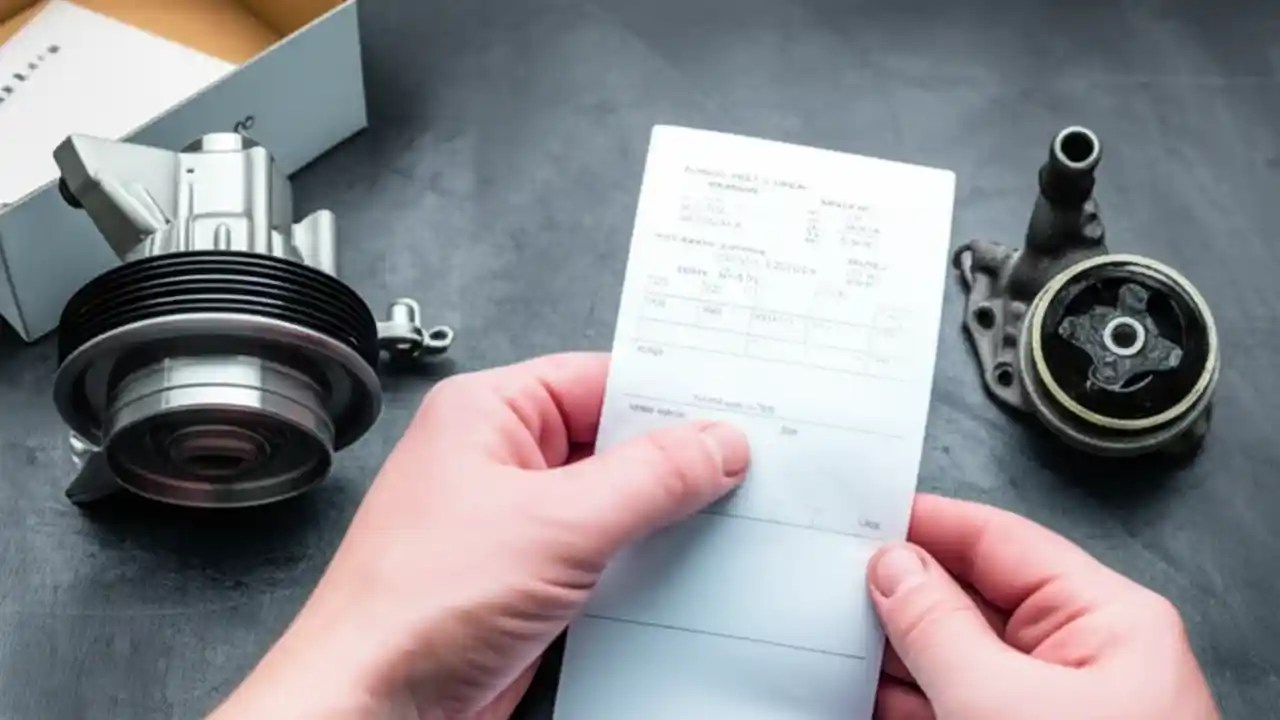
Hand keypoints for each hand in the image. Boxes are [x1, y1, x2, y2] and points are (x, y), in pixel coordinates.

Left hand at [211, 353, 748, 718]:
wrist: (373, 706)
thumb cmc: (415, 606)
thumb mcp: (559, 524)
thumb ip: (650, 478)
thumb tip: (714, 443)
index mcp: (489, 413)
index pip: (599, 379)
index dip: (669, 396)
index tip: (735, 412)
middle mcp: (498, 460)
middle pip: (610, 442)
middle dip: (673, 461)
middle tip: (744, 469)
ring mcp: (513, 523)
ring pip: (611, 503)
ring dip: (660, 519)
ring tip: (723, 521)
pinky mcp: (526, 580)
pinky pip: (601, 556)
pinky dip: (641, 564)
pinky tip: (681, 572)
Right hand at [868, 494, 1219, 719]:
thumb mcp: (996, 701)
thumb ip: (938, 628)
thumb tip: (896, 569)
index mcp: (1112, 621)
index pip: (1003, 541)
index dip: (929, 524)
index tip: (867, 518)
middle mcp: (1090, 658)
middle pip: (978, 598)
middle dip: (905, 593)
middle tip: (836, 582)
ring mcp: (1057, 706)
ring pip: (963, 656)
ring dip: (899, 650)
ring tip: (838, 637)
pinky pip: (961, 701)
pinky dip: (912, 696)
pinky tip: (865, 689)